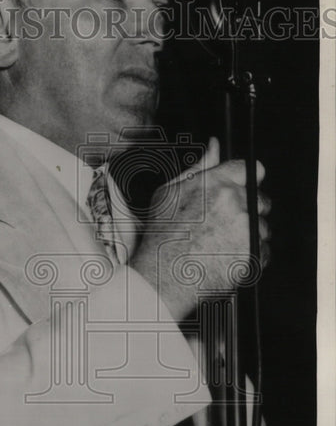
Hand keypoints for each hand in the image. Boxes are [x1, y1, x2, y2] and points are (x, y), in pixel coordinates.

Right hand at [130, 138, 270, 319]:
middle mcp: (234, 203)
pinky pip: (264, 250)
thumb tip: (215, 146)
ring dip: (249, 235)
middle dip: (247, 210)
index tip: (240, 191)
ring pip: (262, 226)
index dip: (244, 182)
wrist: (163, 279)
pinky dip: (251, 256)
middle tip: (223, 226)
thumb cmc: (161, 238)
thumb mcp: (169, 194)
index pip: (249, 169)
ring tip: (220, 246)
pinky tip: (227, 259)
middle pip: (260, 199)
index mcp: (215, 184)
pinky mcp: (253, 254)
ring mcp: (246, 229)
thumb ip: (198, 168)